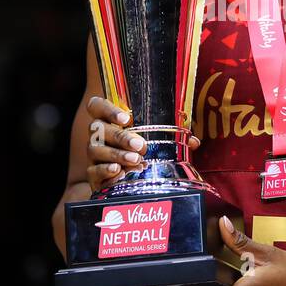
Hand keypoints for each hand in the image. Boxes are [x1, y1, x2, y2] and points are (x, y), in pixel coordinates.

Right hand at [83, 96, 200, 189]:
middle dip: (121, 136)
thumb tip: (193, 141)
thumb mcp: (155, 140)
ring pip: (96, 149)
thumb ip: (172, 136)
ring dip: (117, 154)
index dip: (108, 109)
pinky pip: (94, 171)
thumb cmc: (140, 152)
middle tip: (141, 145)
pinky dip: (105, 171)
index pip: (96, 106)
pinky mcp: (93, 174)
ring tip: (135, 160)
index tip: (127, 118)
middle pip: (99, 129)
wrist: (125, 179)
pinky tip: (118, 171)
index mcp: (110, 121)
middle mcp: (98, 135)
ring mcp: (94, 154)